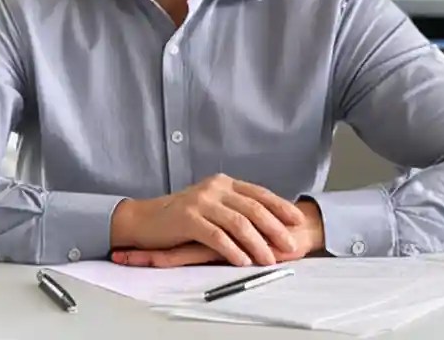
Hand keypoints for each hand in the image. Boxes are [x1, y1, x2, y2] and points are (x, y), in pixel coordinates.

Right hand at [112, 199, 324, 267]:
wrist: (145, 219)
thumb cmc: (181, 217)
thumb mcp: (211, 204)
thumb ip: (234, 207)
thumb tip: (267, 223)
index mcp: (223, 182)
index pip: (259, 193)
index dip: (281, 207)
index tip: (298, 221)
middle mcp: (214, 188)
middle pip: (253, 208)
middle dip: (275, 228)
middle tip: (289, 245)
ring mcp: (201, 201)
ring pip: (238, 223)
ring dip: (257, 244)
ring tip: (268, 259)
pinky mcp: (188, 218)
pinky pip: (217, 236)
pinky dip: (232, 250)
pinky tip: (242, 261)